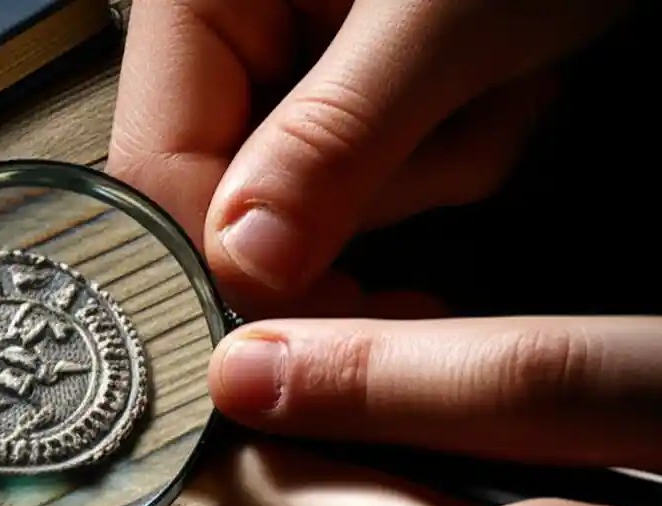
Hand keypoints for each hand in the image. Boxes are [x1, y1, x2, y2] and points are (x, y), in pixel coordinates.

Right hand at [107, 0, 629, 318]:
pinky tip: (501, 84)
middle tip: (454, 113)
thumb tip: (247, 265)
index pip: (160, 172)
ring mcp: (296, 70)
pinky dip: (454, 154)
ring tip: (498, 79)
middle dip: (375, 188)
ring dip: (433, 167)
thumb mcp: (435, 22)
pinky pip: (381, 183)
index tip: (323, 319)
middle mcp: (230, 38)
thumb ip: (335, 140)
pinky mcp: (358, 97)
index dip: (232, 261)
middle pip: (247, 202)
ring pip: (328, 204)